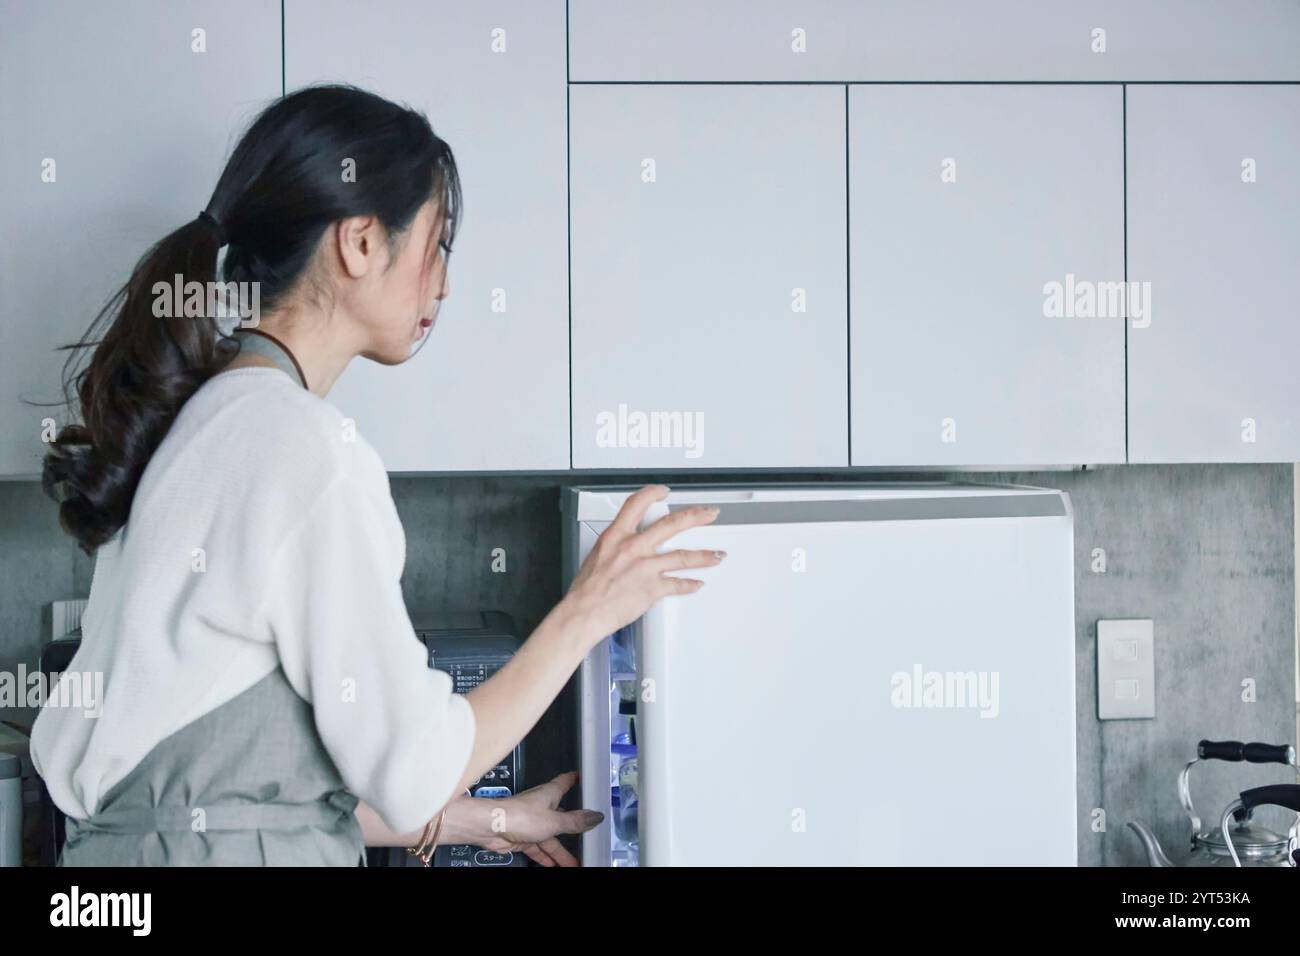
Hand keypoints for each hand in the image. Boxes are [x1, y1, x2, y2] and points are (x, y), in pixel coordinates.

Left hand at [473, 771, 601, 866]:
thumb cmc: (520, 816)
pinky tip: (552, 865)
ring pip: (551, 837)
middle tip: (588, 836)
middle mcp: (542, 806)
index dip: (575, 780)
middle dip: (574, 827)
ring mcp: (532, 822)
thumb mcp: (554, 821)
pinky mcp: (523, 837)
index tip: (585, 780)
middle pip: (562, 815)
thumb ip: (575, 821)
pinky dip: (545, 856)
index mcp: (550, 794)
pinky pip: (538, 848)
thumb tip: (596, 816)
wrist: (491, 828)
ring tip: (574, 863)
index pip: (566, 782)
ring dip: (561, 850)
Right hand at [564, 484, 723, 644]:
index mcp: (616, 536)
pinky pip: (677, 585)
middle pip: (671, 524)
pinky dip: (689, 585)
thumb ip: (616, 546)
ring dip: (704, 556)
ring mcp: (645, 567)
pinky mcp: (652, 588)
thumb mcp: (596, 555)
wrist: (584, 612)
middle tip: (709, 514)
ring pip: (682, 556)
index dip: (653, 493)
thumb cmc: (586, 589)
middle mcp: (633, 548)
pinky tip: (696, 583)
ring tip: (716, 555)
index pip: (637, 504)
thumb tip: (625, 546)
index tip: (663, 492)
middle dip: (695, 516)